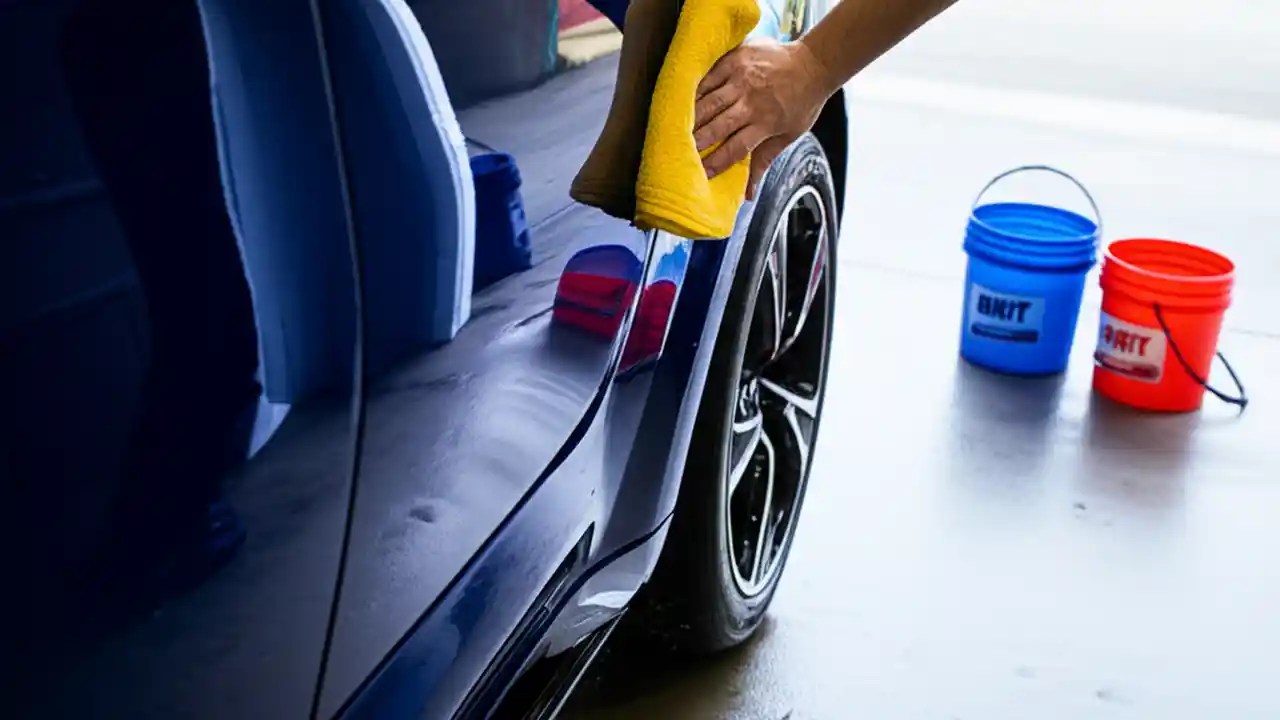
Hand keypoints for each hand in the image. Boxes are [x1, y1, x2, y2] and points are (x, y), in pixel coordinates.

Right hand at [694, 38, 834, 198]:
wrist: (814, 63)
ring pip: (709, 100)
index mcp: (766, 122)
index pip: (737, 148)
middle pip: (718, 124)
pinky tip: (684, 99)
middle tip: (680, 151)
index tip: (702, 173)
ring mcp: (742, 78)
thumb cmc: (802, 102)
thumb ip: (764, 161)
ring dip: (692, 115)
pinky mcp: (736, 58)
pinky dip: (695, 88)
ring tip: (675, 128)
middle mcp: (752, 101)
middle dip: (698, 140)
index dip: (718, 162)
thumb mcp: (789, 135)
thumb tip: (748, 194)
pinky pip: (709, 75)